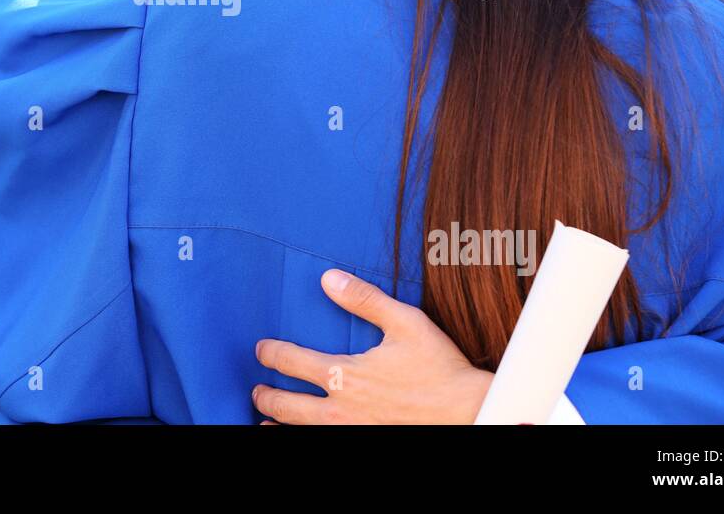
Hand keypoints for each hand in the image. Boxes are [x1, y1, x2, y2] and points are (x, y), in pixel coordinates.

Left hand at [253, 269, 492, 423]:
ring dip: (277, 425)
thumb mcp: (405, 322)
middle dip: (266, 397)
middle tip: (256, 390)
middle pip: (287, 406)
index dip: (272, 354)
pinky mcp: (364, 442)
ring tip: (263, 422)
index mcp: (344, 375)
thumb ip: (364, 299)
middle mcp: (341, 409)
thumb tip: (328, 279)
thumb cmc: (439, 367)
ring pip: (301, 432)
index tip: (261, 349)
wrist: (467, 412)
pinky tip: (299, 437)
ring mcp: (352, 432)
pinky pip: (322, 444)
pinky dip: (302, 439)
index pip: (292, 362)